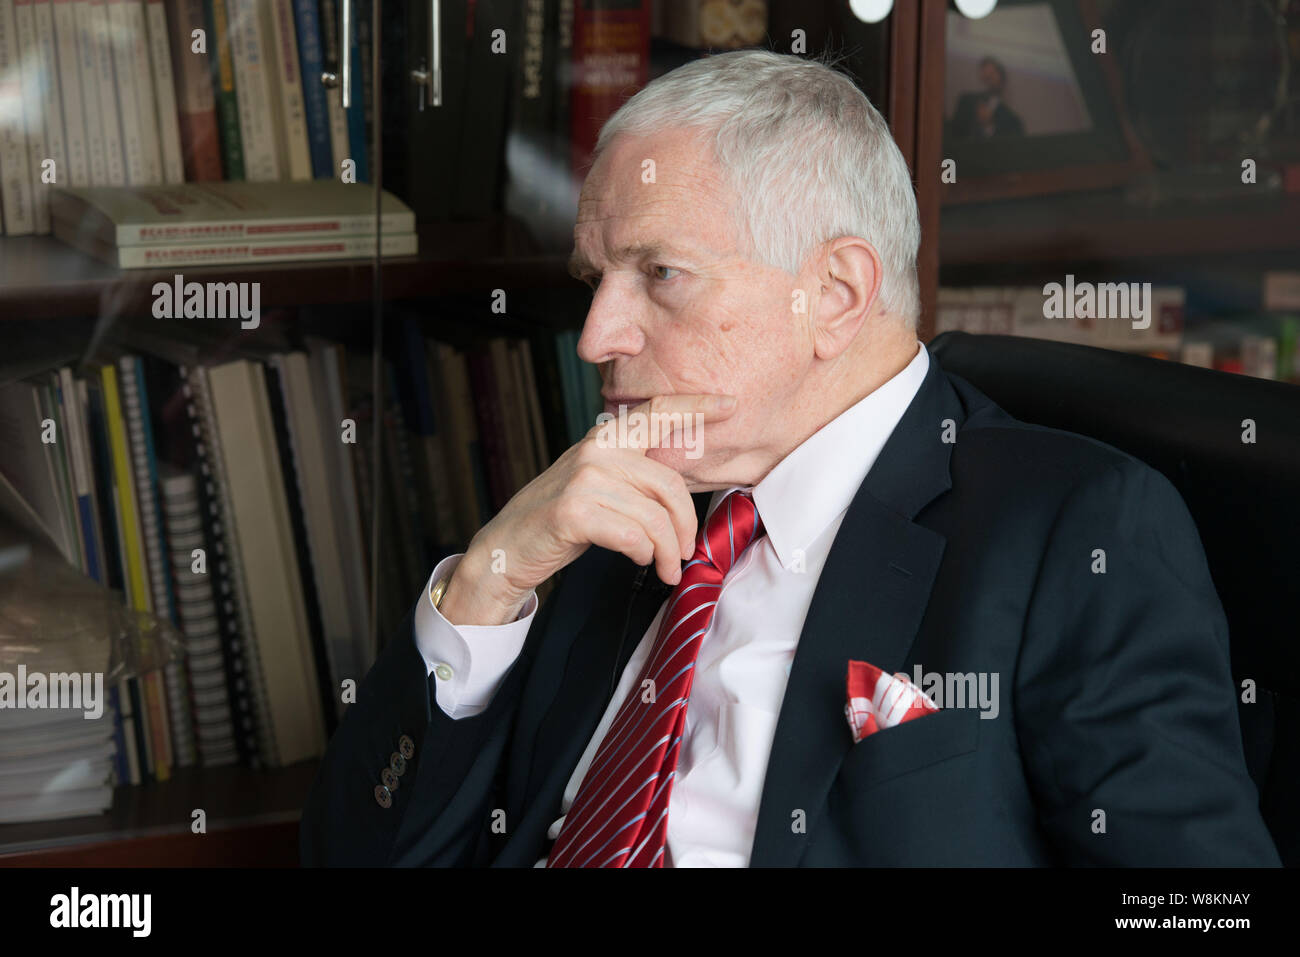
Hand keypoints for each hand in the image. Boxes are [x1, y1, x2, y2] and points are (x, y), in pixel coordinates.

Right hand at [438, 393, 736, 624]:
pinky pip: (634, 536)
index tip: (731, 404)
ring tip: (665, 568)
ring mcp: (584, 477)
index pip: (658, 411)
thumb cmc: (560, 520)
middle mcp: (597, 449)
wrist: (506, 548)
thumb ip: (634, 473)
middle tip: (684, 553)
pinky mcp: (574, 511)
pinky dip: (643, 554)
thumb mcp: (599, 484)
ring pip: (655, 517)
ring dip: (667, 551)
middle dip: (685, 526)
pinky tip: (638, 559)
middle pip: (670, 485)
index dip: (697, 406)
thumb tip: (684, 488)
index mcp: (606, 437)